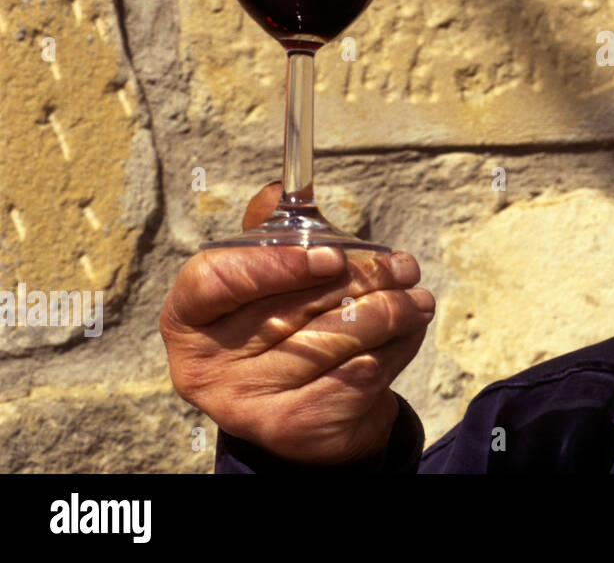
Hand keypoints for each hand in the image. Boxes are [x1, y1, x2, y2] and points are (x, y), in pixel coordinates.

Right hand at [159, 180, 434, 464]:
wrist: (308, 409)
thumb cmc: (286, 325)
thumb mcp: (273, 274)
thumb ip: (275, 230)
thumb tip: (278, 188)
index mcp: (190, 316)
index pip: (217, 279)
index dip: (278, 264)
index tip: (334, 255)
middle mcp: (206, 366)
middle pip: (291, 309)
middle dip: (363, 281)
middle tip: (404, 266)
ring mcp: (246, 404)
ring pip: (335, 340)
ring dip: (392, 312)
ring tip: (419, 299)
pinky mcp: (293, 429)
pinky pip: (359, 376)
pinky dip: (394, 349)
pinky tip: (407, 333)